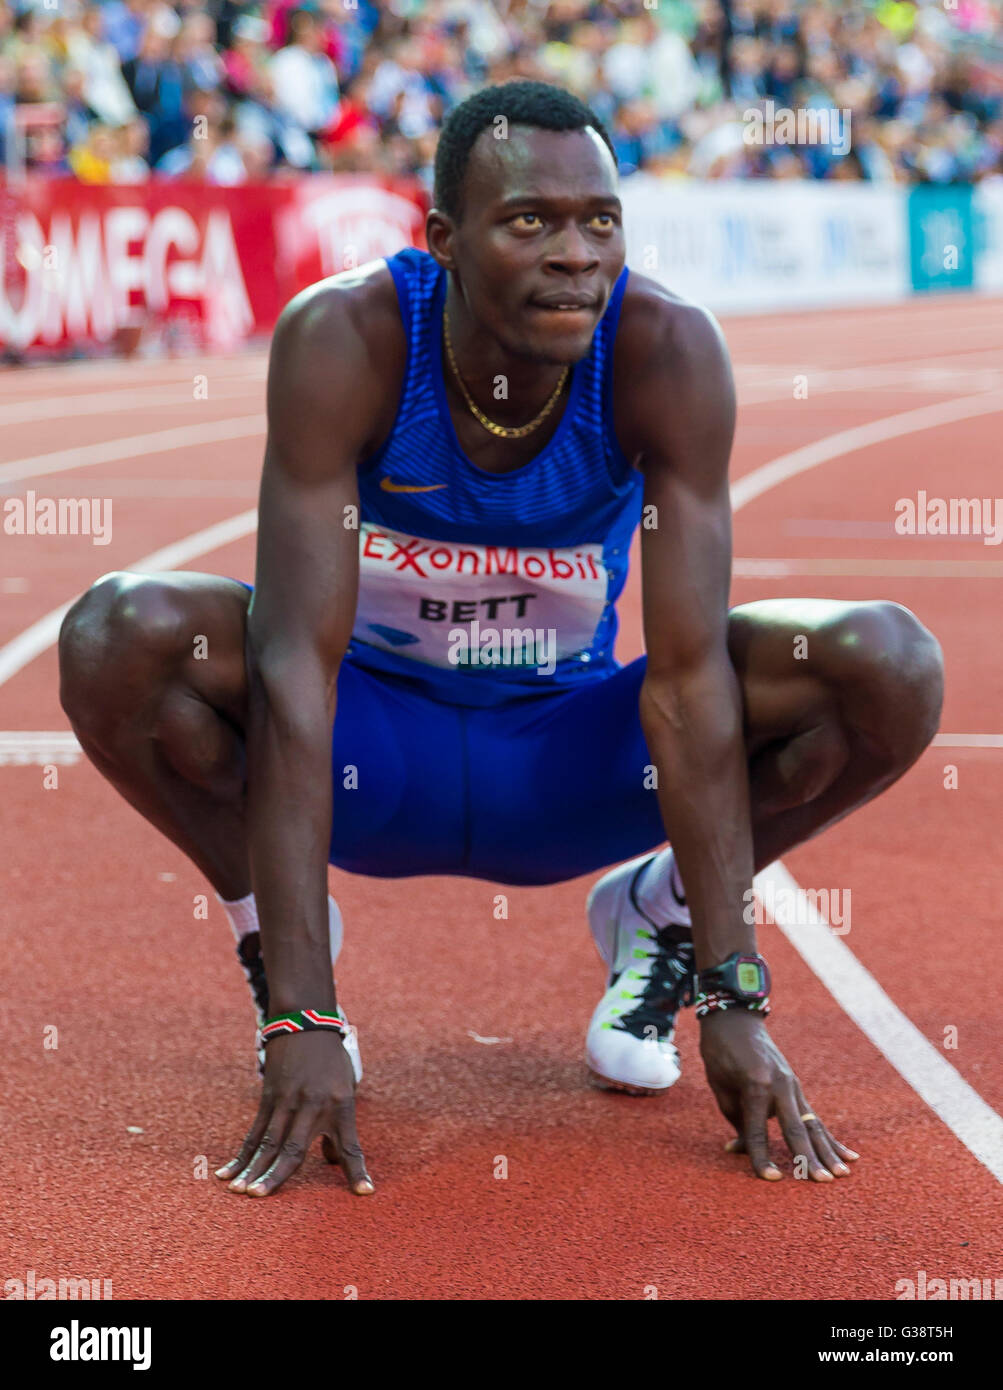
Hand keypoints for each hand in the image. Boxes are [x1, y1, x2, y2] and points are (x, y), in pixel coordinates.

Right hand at [214, 1028, 373, 1197]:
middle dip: (277, 1176)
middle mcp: (314, 1106)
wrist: (307, 1023)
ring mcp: (288, 1101)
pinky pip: (255, 1132)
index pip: (351, 1145)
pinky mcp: (270, 1097)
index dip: (357, 1171)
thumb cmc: (331, 1062)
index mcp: (341, 1106)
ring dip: (253, 1169)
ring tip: (241, 1192)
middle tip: (259, 1197)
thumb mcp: (345, 1090)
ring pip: (269, 1143)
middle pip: (293, 1148)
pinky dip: (242, 1154)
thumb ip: (339, 1128)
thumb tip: (327, 1162)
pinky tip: (228, 1172)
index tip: (365, 1192)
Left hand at [699, 1008, 858, 1181]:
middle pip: (795, 1128)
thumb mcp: (720, 1088)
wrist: (735, 1021)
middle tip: (822, 1181)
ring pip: (812, 1124)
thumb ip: (736, 1121)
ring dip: (827, 1152)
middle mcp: (780, 1085)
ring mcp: (793, 1086)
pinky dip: (831, 1139)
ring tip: (842, 1174)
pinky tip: (850, 1156)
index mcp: (756, 1085)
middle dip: (808, 1157)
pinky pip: (815, 1118)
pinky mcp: (797, 1089)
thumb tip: (742, 1152)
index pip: (758, 1130)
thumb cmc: (720, 1054)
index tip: (771, 1179)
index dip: (762, 1156)